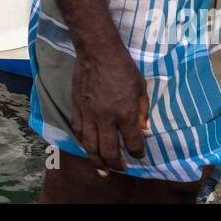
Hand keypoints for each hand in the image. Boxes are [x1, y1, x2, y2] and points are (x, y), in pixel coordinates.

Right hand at [71, 34, 148, 172]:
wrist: (97, 51)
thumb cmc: (123, 67)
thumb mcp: (140, 87)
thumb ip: (142, 110)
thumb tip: (142, 128)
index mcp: (125, 112)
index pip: (132, 142)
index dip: (137, 152)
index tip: (138, 155)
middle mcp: (106, 118)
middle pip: (109, 150)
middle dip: (116, 164)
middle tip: (120, 169)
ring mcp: (89, 114)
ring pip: (90, 145)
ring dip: (96, 160)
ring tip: (101, 168)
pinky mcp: (77, 107)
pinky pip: (78, 131)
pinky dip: (83, 143)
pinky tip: (87, 147)